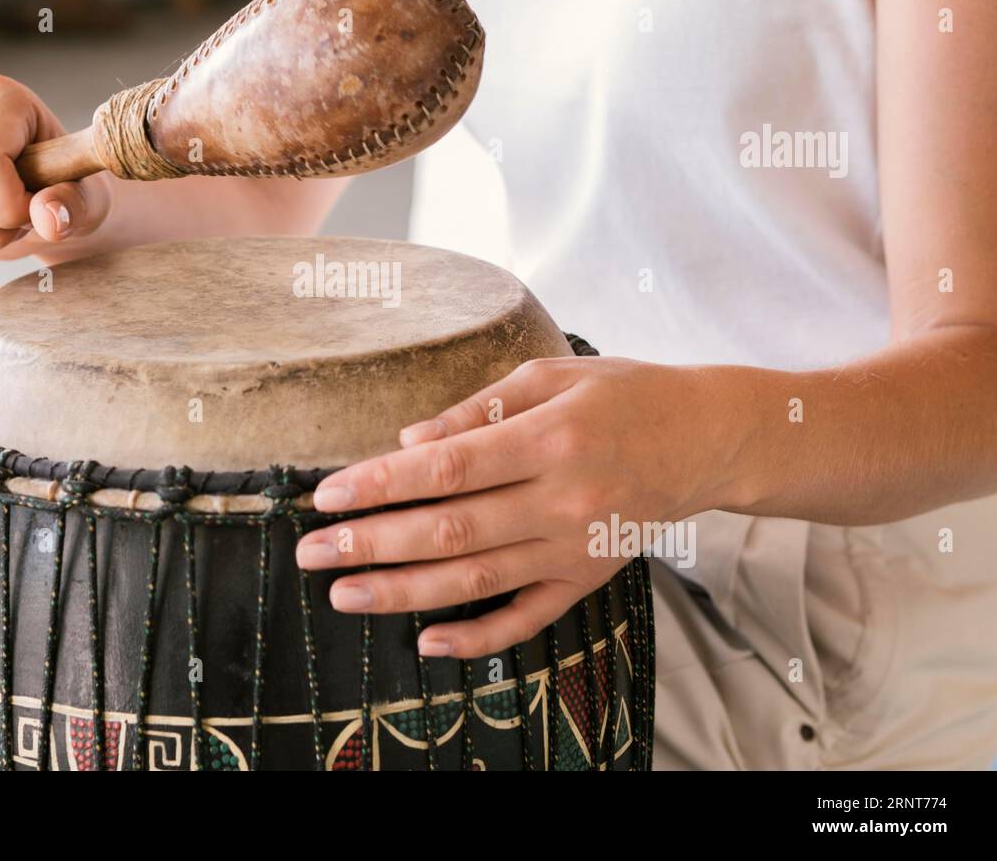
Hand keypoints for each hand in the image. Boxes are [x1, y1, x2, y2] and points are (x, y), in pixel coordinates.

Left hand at [295, 356, 748, 657]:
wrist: (705, 439)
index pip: (448, 468)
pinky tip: (429, 643)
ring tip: (344, 595)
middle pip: (451, 530)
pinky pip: (529, 618)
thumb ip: (477, 408)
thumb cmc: (622, 394)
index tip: (328, 495)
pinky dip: (479, 637)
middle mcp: (561, 500)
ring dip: (404, 592)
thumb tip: (409, 440)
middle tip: (312, 552)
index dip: (382, 484)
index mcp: (549, 438)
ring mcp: (574, 547)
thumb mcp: (550, 375)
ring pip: (477, 580)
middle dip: (373, 543)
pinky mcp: (587, 578)